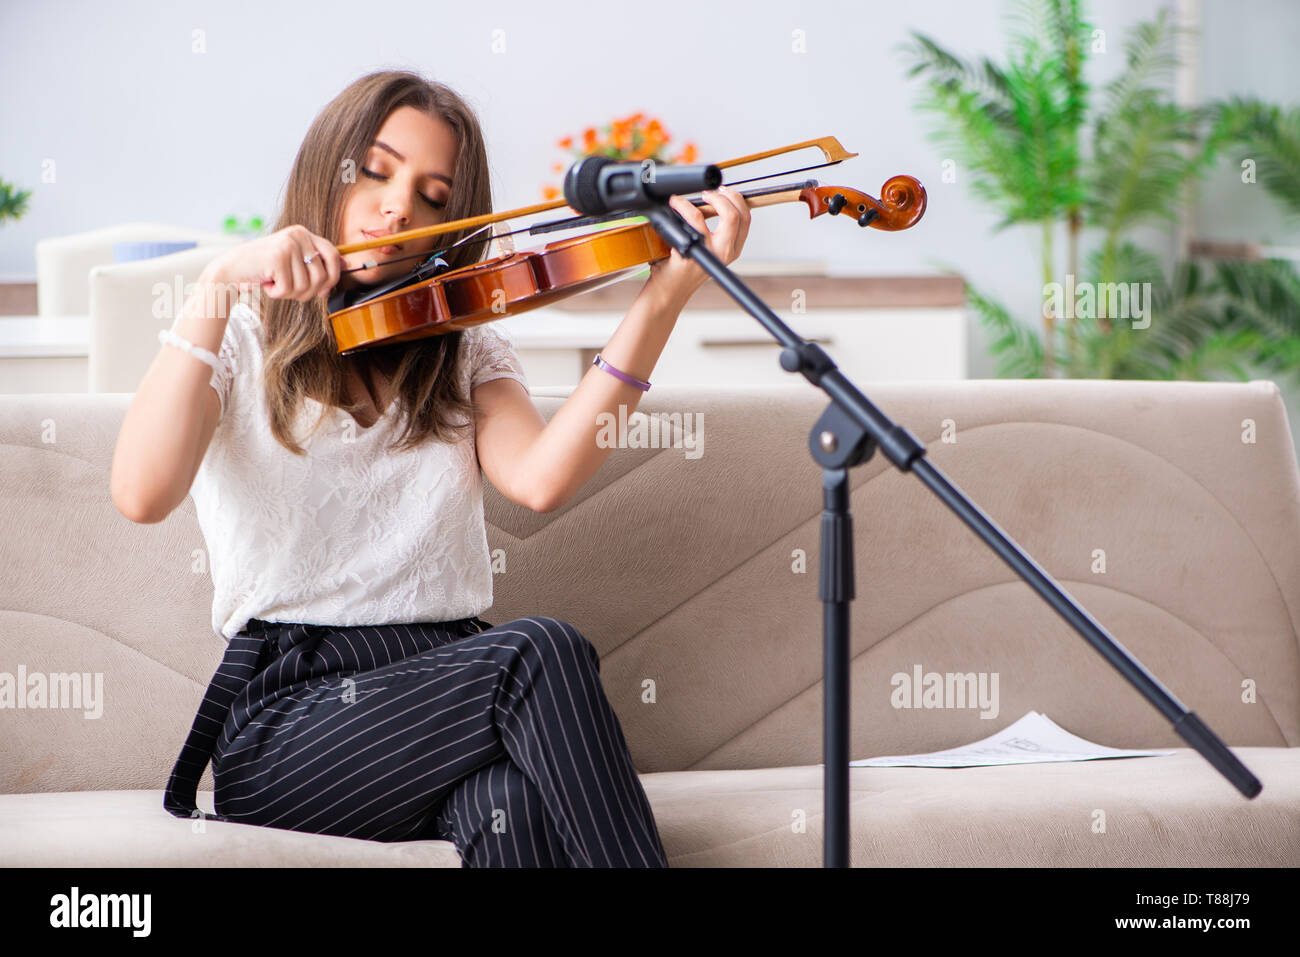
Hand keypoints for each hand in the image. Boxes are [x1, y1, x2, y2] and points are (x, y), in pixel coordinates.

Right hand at [202, 225, 345, 302]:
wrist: (230, 270)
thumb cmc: (264, 269)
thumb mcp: (293, 262)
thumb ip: (315, 262)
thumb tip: (345, 265)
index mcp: (304, 234)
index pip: (333, 255)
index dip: (332, 277)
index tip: (323, 290)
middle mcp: (298, 235)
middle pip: (322, 276)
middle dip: (308, 292)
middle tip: (290, 289)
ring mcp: (288, 244)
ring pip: (306, 286)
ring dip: (290, 294)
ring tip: (275, 284)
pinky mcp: (277, 257)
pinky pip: (288, 289)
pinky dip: (277, 294)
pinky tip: (266, 283)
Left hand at [646, 185, 750, 302]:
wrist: (668, 290)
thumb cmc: (684, 268)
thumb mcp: (708, 250)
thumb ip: (715, 231)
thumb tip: (713, 201)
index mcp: (732, 249)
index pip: (746, 219)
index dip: (736, 200)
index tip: (723, 191)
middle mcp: (726, 252)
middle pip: (740, 216)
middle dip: (728, 196)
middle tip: (711, 192)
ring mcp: (712, 253)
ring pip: (726, 216)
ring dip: (712, 198)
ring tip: (700, 195)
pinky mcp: (694, 251)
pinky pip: (694, 219)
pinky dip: (684, 205)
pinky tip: (676, 203)